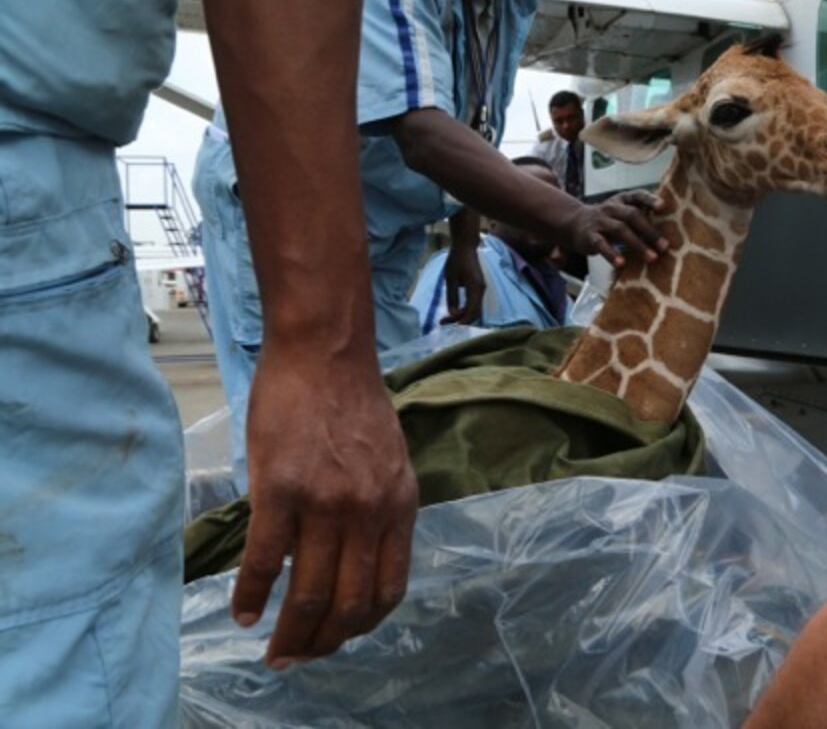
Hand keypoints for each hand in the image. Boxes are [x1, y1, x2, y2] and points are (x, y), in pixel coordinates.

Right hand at [232, 347, 417, 669]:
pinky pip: (263, 562)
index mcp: (400, 506)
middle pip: (348, 604)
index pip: (388, 589)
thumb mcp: (388, 462)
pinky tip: (240, 612)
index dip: (362, 624)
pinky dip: (249, 595)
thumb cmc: (352, 403)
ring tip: (272, 652)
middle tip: (297, 658)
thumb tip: (358, 558)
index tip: (340, 638)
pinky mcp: (281, 490)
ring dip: (288, 634)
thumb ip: (379, 510)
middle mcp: (369, 512)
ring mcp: (326, 503)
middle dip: (322, 643)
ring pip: (307, 594)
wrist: (324, 354)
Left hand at [442, 242, 484, 323]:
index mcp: (476, 288)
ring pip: (474, 309)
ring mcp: (481, 289)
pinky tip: (453, 311)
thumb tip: (452, 314)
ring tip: (446, 319)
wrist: (466, 247)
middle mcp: (481, 290)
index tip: (450, 327)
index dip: (462, 321)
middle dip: (460, 320)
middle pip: (474, 312)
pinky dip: (464, 310)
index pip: (472, 310)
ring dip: (462, 316)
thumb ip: (452, 297)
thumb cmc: (456, 260)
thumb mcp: (450, 279)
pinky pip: (474, 303)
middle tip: (443, 323)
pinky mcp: (478, 288)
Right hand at [565, 191, 669, 267]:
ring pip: (620, 230)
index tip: (663, 207)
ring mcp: (600, 221)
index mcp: (622, 200)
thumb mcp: (622, 213)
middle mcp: (611, 207)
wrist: (574, 223)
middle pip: (632, 215)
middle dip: (650, 231)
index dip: (650, 199)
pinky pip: (601, 244)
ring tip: (652, 258)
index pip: (637, 195)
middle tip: (665, 246)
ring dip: (638, 244)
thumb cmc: (608, 220)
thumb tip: (669, 228)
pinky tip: (622, 264)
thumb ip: (640, 216)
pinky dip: (612, 254)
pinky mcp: (590, 236)